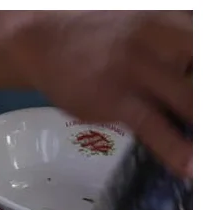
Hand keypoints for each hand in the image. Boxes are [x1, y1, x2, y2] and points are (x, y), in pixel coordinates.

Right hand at [8, 11, 191, 177]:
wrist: (40, 37)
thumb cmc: (99, 34)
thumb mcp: (147, 25)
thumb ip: (177, 50)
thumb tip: (189, 102)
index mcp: (175, 22)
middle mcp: (161, 41)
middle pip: (200, 79)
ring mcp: (137, 70)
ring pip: (191, 105)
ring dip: (202, 130)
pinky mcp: (114, 99)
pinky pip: (155, 129)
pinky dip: (178, 152)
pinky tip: (190, 169)